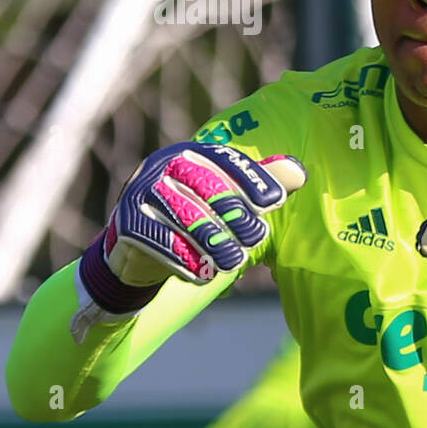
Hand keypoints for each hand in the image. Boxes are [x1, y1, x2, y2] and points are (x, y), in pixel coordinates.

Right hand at [77, 142, 306, 317]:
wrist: (136, 247)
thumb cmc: (190, 216)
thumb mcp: (222, 197)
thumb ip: (256, 184)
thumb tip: (298, 172)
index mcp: (187, 154)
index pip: (223, 160)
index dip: (251, 179)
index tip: (275, 200)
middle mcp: (161, 166)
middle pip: (206, 187)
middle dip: (236, 214)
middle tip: (257, 236)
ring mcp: (140, 193)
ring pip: (187, 218)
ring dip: (215, 243)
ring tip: (234, 261)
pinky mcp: (128, 224)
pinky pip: (163, 243)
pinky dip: (188, 261)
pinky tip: (204, 274)